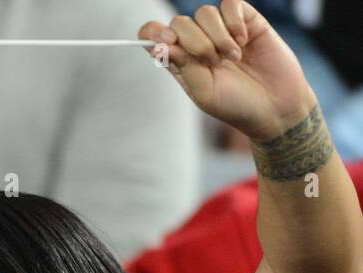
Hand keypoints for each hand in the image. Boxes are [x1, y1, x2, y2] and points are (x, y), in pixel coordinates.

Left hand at [140, 1, 315, 141]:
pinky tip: (244, 41)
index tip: (168, 42)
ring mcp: (221, 30)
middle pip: (179, 22)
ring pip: (204, 12)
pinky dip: (234, 22)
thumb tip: (162, 44)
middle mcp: (197, 43)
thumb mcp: (203, 91)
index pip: (153, 36)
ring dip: (218, 36)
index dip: (154, 33)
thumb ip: (183, 66)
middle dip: (195, 42)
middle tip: (215, 62)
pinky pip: (230, 4)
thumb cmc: (235, 104)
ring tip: (233, 57)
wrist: (275, 105)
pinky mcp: (245, 20)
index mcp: (180, 61)